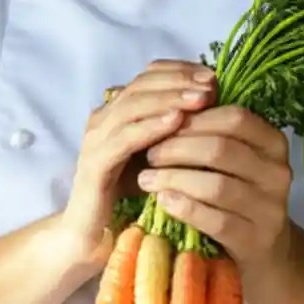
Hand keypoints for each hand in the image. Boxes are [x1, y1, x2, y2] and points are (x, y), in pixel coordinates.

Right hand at [56, 60, 215, 262]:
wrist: (92, 233)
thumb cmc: (130, 193)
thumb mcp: (157, 154)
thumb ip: (173, 129)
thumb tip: (211, 104)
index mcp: (116, 111)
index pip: (147, 76)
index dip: (179, 70)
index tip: (211, 74)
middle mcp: (102, 118)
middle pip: (141, 85)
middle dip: (178, 81)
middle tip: (210, 83)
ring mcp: (96, 139)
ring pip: (132, 106)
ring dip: (169, 99)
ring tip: (200, 98)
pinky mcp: (95, 164)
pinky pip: (124, 138)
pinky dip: (150, 126)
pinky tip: (176, 122)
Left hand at [137, 105, 293, 273]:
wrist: (262, 245)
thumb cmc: (237, 189)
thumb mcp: (234, 157)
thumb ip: (211, 132)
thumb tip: (168, 106)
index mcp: (273, 142)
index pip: (234, 118)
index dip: (195, 119)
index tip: (163, 124)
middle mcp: (278, 172)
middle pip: (221, 149)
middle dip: (177, 148)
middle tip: (149, 153)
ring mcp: (270, 208)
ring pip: (216, 186)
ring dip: (173, 178)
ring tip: (146, 178)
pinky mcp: (256, 239)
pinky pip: (215, 220)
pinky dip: (184, 208)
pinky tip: (163, 200)